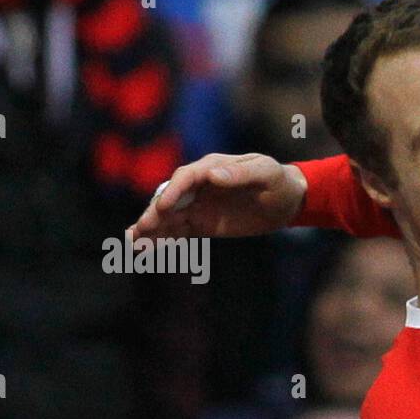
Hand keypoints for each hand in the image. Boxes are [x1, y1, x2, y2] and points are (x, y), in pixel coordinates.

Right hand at [129, 152, 306, 239]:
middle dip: (155, 214)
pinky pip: (179, 232)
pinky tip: (146, 251)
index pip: (185, 178)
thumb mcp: (265, 173)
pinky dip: (163, 240)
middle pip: (170, 198)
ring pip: (170, 217)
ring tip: (133, 244)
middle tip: (141, 229)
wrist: (286, 200)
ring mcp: (198, 205)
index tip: (163, 207)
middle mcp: (198, 185)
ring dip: (152, 230)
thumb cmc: (277, 180)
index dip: (173, 192)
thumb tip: (212, 175)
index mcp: (210, 167)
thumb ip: (240, 173)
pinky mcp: (202, 224)